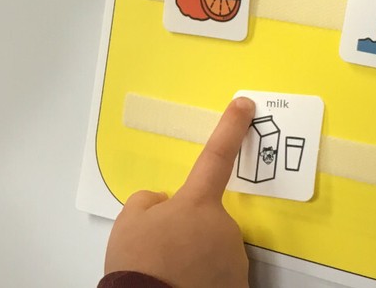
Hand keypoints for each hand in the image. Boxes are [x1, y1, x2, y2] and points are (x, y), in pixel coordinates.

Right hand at [104, 97, 255, 287]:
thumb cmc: (140, 263)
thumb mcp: (129, 221)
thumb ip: (149, 201)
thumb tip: (163, 202)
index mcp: (197, 204)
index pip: (216, 156)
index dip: (230, 127)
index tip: (245, 105)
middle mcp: (224, 226)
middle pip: (207, 217)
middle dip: (188, 228)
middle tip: (161, 249)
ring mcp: (235, 258)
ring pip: (213, 248)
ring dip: (195, 256)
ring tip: (168, 272)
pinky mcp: (239, 284)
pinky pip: (219, 274)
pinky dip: (202, 279)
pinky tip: (183, 285)